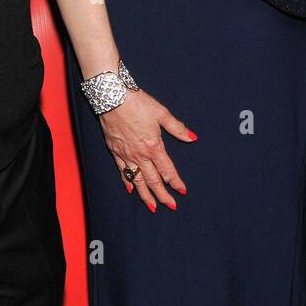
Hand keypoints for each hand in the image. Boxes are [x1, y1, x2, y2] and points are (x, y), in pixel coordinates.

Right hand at [98, 89, 195, 212]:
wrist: (112, 97)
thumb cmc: (138, 103)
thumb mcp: (161, 113)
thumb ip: (177, 128)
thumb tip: (192, 138)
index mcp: (154, 146)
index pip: (167, 170)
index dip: (176, 182)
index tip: (182, 191)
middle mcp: (140, 155)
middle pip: (153, 180)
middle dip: (163, 195)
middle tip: (171, 206)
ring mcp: (126, 154)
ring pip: (137, 180)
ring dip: (146, 195)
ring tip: (153, 207)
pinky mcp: (114, 151)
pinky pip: (122, 171)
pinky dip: (127, 181)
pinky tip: (131, 189)